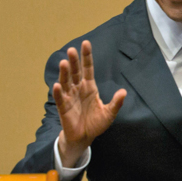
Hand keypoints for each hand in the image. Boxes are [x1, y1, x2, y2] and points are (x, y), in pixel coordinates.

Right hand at [52, 40, 125, 166]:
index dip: (86, 57)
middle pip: (75, 72)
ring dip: (65, 73)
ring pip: (66, 82)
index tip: (85, 43)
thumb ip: (116, 103)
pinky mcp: (63, 108)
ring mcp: (70, 97)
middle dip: (74, 61)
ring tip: (64, 62)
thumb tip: (123, 92)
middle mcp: (78, 89)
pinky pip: (61, 98)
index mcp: (89, 87)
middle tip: (71, 50)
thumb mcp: (109, 113)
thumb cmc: (96, 123)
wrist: (84, 137)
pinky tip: (58, 85)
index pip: (88, 69)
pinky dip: (59, 92)